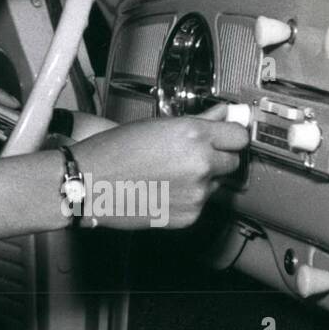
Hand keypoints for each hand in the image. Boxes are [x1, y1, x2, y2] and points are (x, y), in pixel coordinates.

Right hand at [68, 104, 247, 228]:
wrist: (89, 184)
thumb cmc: (112, 151)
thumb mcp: (155, 126)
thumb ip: (197, 122)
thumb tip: (222, 114)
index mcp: (193, 135)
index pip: (239, 136)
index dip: (230, 135)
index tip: (225, 136)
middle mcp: (201, 163)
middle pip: (233, 161)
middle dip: (217, 157)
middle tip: (189, 155)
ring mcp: (197, 192)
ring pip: (216, 183)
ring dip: (202, 178)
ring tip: (168, 173)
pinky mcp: (190, 215)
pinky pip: (201, 203)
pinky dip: (188, 197)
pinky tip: (163, 189)